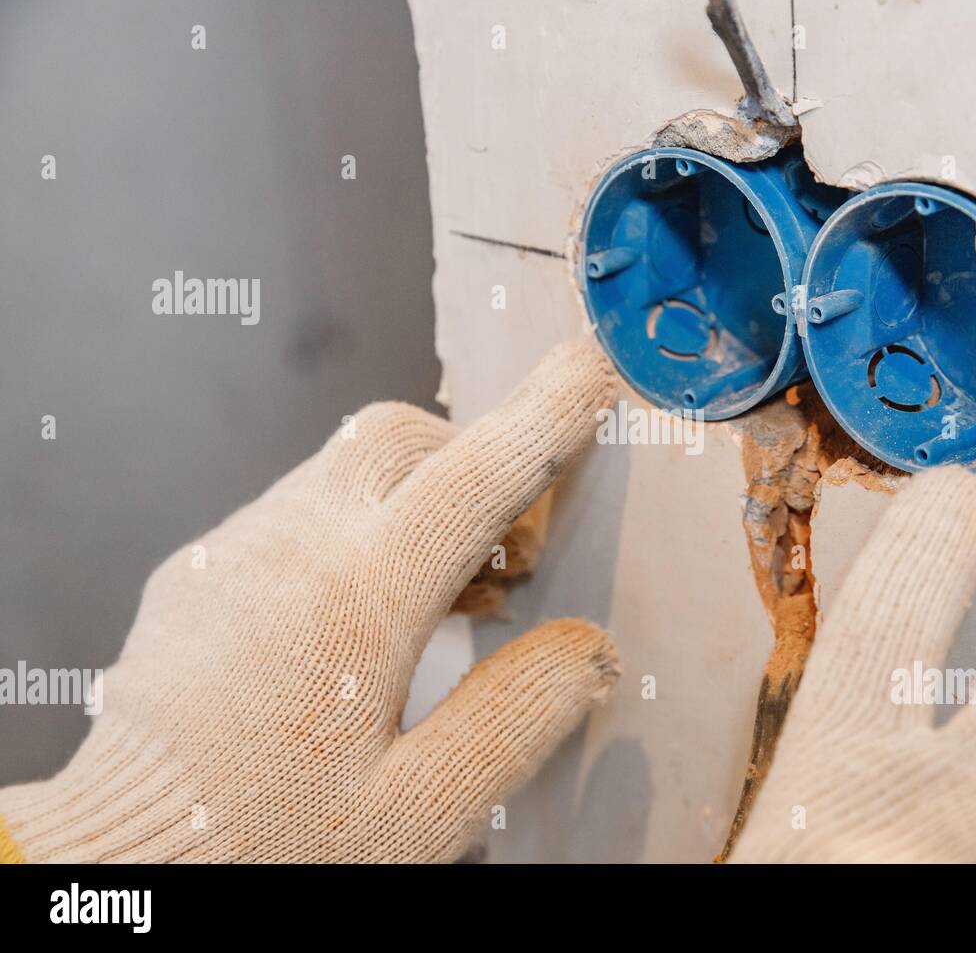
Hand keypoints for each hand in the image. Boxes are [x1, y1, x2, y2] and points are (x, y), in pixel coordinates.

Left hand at [0, 340, 616, 861]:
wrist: (122, 870)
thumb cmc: (264, 850)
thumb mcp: (420, 812)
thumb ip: (517, 717)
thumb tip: (588, 650)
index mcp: (354, 601)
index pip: (475, 473)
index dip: (546, 414)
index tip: (588, 370)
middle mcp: (285, 552)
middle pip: (402, 436)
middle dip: (475, 459)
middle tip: (513, 549)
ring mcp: (230, 555)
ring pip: (345, 468)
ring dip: (415, 501)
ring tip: (446, 597)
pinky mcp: (198, 577)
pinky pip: (294, 510)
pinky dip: (355, 528)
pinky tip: (365, 616)